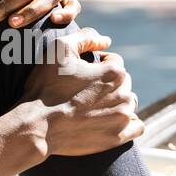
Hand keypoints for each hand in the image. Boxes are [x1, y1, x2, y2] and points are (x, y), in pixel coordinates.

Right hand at [18, 28, 142, 156]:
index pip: (114, 61)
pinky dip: (129, 122)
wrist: (38, 126)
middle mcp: (124, 94)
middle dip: (108, 83)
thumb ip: (84, 37)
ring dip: (117, 101)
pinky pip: (137, 127)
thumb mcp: (59, 50)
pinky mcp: (118, 137)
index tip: (83, 74)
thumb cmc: (46, 87)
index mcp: (114, 72)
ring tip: (95, 106)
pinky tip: (113, 120)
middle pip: (123, 82)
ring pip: (129, 103)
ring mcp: (122, 118)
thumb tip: (105, 40)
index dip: (98, 64)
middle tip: (86, 91)